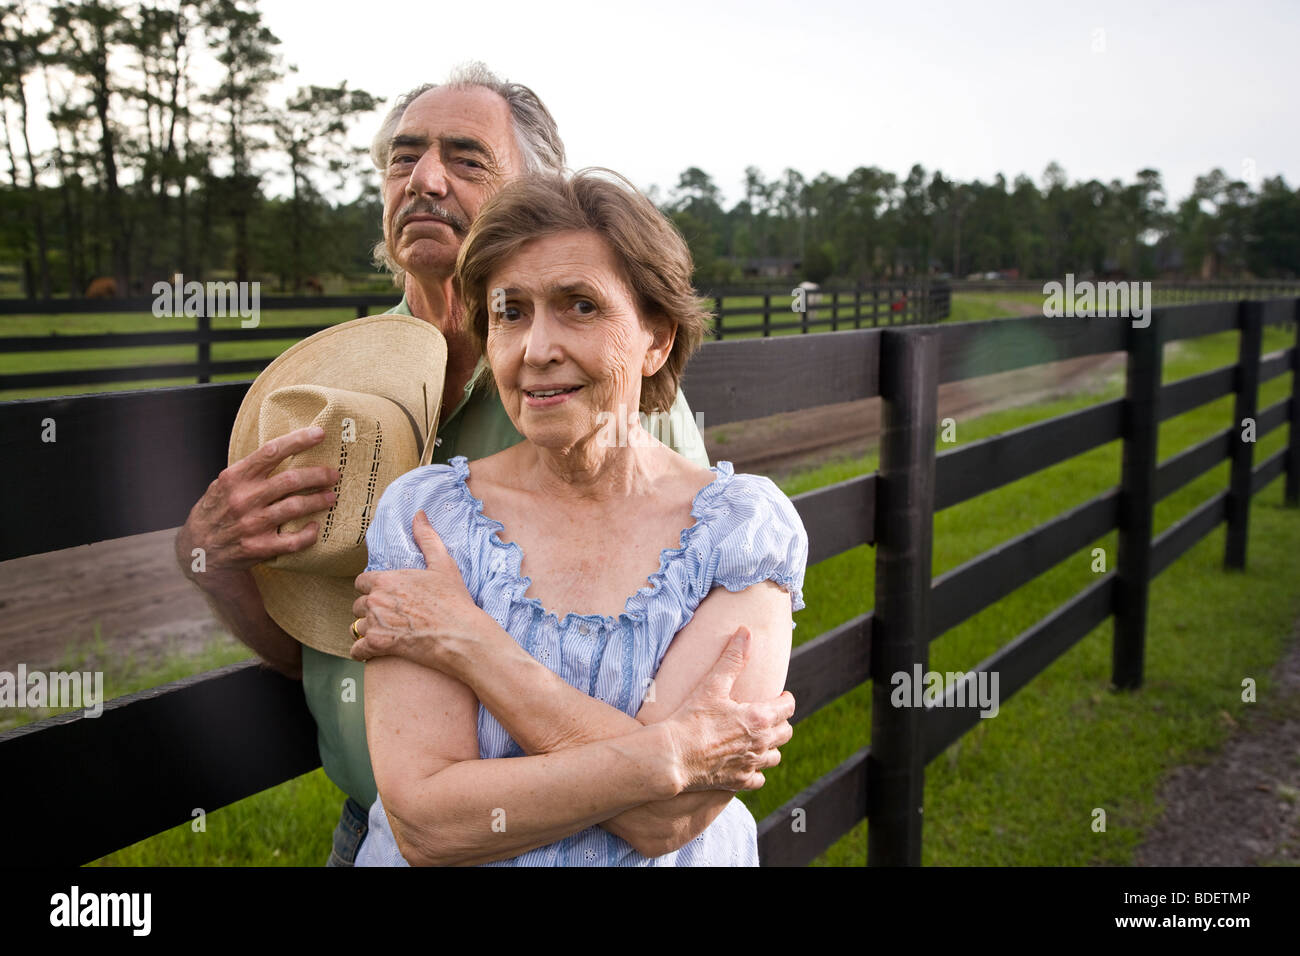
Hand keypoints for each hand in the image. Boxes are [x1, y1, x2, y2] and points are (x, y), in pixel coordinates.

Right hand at [175, 425, 338, 582]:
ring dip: (318, 501)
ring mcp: (250, 524)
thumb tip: (287, 450)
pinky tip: (315, 527)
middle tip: (333, 474)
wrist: (197, 551)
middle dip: (318, 475)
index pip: (270, 452)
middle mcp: (242, 499)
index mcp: (234, 478)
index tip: (320, 433)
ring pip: (294, 507)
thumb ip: (250, 471)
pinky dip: (308, 534)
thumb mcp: (224, 485)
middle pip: (289, 480)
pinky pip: (292, 541)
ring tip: (331, 498)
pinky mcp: (257, 548)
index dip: (298, 440)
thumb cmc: (217, 511)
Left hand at [350, 510, 493, 675]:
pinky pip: (357, 650)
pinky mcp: (378, 646)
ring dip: (368, 630)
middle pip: (358, 605)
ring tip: (386, 633)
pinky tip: (374, 650)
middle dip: (371, 610)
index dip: (373, 588)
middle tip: (390, 616)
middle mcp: (375, 600)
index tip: (386, 595)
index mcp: (385, 579)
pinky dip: (363, 651)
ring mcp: (375, 624)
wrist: (461, 635)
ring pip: (357, 627)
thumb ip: (427, 538)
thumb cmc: (453, 600)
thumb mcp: (443, 564)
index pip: (361, 582)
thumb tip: (418, 514)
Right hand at [661, 627, 795, 793]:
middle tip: (769, 714)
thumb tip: (746, 632)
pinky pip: (759, 778)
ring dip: (771, 746)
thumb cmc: (691, 718)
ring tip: (760, 738)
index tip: (780, 695)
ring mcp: (751, 765)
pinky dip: (756, 770)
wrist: (673, 757)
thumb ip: (732, 658)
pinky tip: (747, 763)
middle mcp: (761, 744)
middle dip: (781, 721)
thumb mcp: (712, 684)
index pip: (787, 707)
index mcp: (759, 718)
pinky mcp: (738, 781)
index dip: (785, 699)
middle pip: (785, 732)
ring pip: (775, 756)